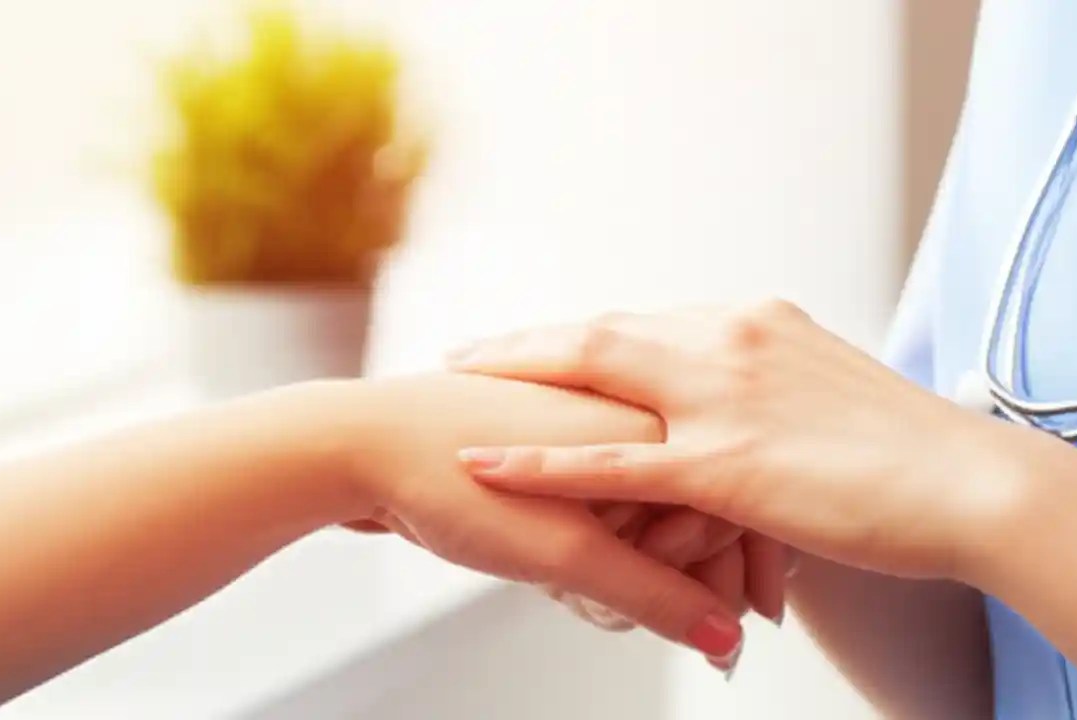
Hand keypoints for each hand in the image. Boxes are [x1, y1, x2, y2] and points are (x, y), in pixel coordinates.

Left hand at [340, 374, 745, 664]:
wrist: (350, 443)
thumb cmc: (449, 481)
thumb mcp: (566, 554)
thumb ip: (656, 597)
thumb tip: (726, 641)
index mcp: (641, 420)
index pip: (722, 507)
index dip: (707, 574)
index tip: (667, 612)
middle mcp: (617, 411)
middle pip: (680, 513)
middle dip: (657, 576)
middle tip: (604, 609)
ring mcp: (578, 425)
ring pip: (634, 514)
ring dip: (614, 567)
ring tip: (569, 597)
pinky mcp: (542, 442)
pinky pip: (590, 504)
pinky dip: (582, 545)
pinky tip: (549, 576)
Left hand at [447, 303, 1035, 581]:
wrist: (974, 484)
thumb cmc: (911, 455)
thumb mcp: (829, 397)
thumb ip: (773, 394)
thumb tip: (746, 416)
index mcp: (754, 324)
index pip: (646, 323)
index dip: (583, 336)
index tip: (540, 344)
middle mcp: (729, 339)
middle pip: (601, 329)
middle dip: (525, 342)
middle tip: (466, 352)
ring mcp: (722, 396)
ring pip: (592, 372)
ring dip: (513, 377)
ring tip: (454, 384)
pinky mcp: (723, 461)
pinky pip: (608, 460)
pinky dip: (539, 460)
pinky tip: (486, 461)